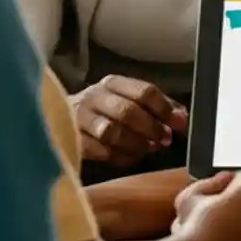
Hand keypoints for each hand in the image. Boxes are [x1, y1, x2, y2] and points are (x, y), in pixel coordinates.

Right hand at [72, 75, 188, 166]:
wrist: (58, 118)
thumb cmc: (104, 111)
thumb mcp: (128, 99)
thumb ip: (157, 107)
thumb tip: (182, 118)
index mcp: (113, 83)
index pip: (144, 91)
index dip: (165, 109)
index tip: (179, 124)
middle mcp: (94, 97)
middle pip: (128, 111)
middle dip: (151, 128)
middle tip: (164, 140)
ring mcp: (80, 118)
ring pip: (111, 132)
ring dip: (135, 144)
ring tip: (146, 148)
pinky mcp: (72, 140)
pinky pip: (100, 151)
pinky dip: (119, 156)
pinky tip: (129, 156)